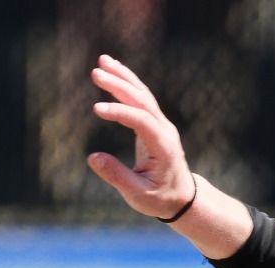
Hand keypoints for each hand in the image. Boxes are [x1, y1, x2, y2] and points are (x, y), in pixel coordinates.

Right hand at [85, 54, 194, 220]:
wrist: (182, 198)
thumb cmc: (160, 199)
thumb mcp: (138, 194)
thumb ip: (116, 176)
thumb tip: (92, 157)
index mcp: (163, 146)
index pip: (141, 120)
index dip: (119, 112)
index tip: (96, 109)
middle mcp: (164, 130)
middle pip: (142, 100)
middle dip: (119, 84)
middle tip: (95, 72)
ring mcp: (161, 125)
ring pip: (142, 94)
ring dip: (123, 77)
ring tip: (102, 61)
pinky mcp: (154, 124)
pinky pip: (141, 99)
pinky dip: (126, 85)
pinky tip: (113, 73)